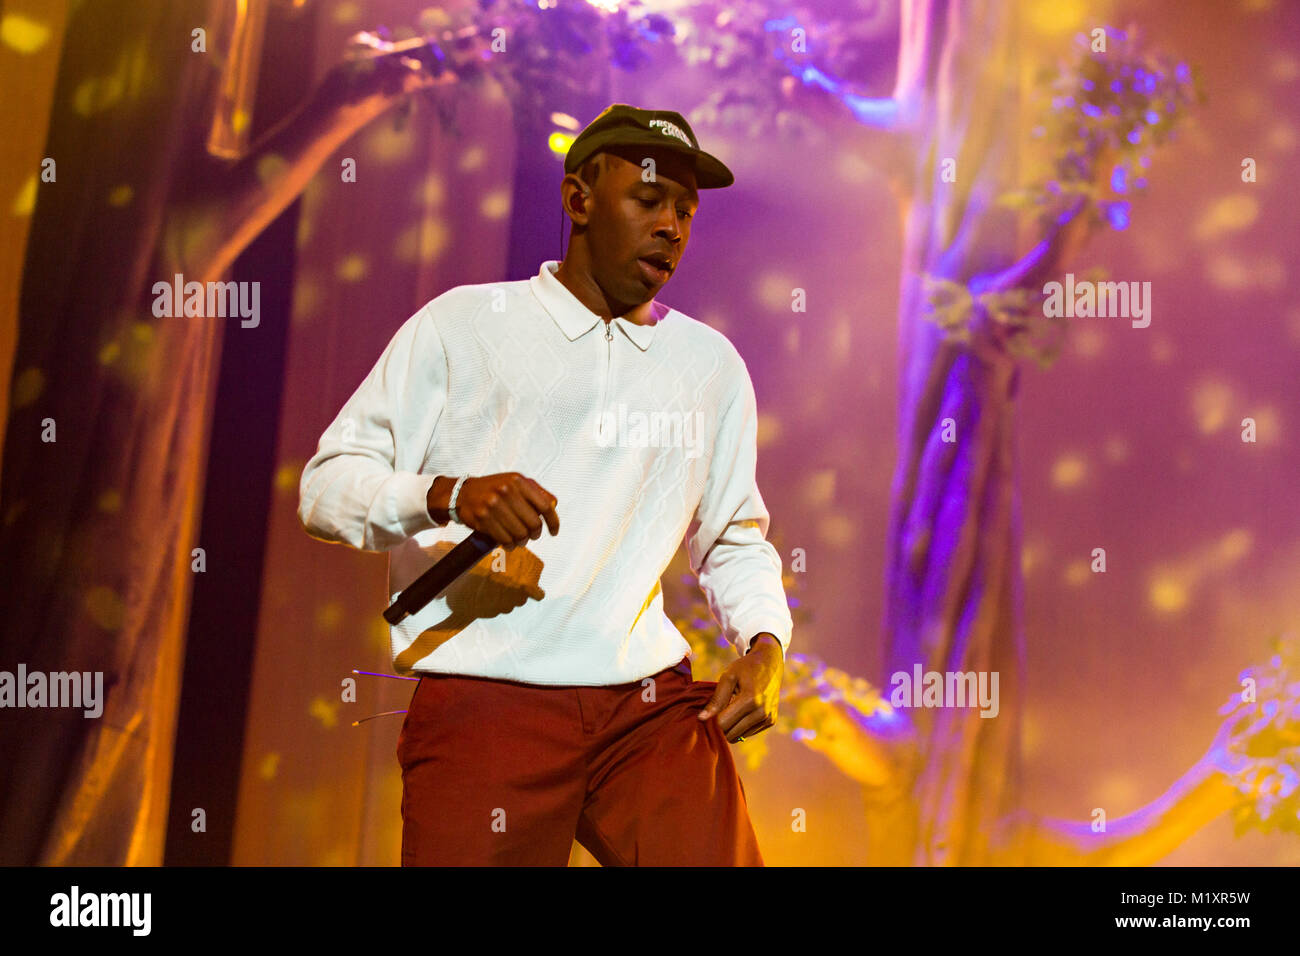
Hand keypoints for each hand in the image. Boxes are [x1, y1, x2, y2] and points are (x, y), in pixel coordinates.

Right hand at [444, 473, 559, 548]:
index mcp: (518, 481)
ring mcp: (493, 504)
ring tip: (520, 540)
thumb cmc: (494, 489)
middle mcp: (506, 490)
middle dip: (535, 534)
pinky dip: (510, 545)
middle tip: (531, 536)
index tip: (554, 532)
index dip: (553, 521)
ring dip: (522, 542)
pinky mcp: (482, 518)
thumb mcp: (514, 482)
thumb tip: (554, 505)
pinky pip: (504, 539)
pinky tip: (509, 543)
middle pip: (533, 523)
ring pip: (520, 534)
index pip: (545, 505)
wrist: (462, 493)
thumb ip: (536, 491)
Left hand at [697, 634, 783, 742]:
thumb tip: (702, 719)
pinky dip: (741, 726)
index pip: (723, 724)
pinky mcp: (771, 722)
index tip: (706, 712)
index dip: (711, 720)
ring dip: (731, 726)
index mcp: (750, 700)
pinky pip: (748, 733)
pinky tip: (741, 711)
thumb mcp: (728, 677)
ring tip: (730, 708)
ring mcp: (768, 718)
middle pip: (730, 734)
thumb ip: (716, 699)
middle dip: (720, 725)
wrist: (770, 663)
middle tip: (717, 710)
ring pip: (739, 736)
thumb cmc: (746, 667)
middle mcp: (762, 712)